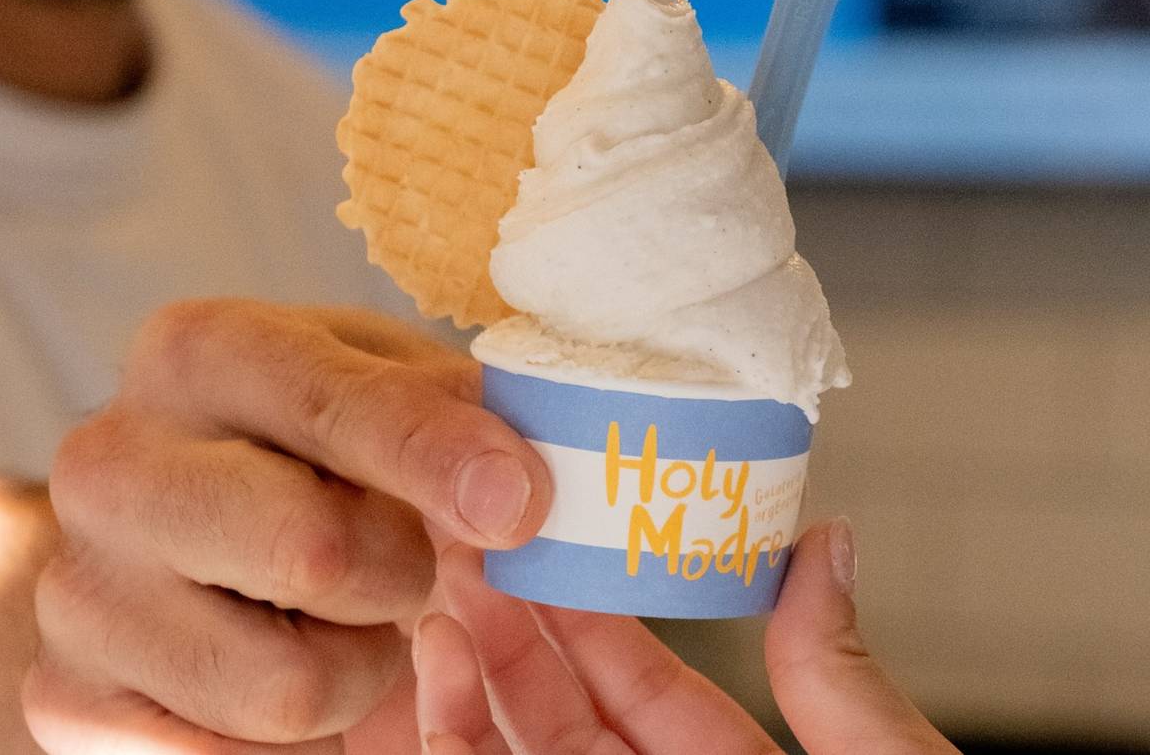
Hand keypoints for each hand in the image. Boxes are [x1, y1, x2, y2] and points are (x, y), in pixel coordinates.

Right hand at [22, 298, 550, 752]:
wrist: (164, 504)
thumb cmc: (296, 434)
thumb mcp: (372, 377)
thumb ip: (448, 410)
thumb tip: (523, 484)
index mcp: (199, 352)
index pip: (336, 408)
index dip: (440, 458)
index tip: (520, 501)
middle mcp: (111, 462)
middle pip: (315, 552)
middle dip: (400, 569)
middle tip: (406, 557)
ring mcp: (78, 587)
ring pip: (290, 686)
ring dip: (359, 662)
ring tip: (338, 613)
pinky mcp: (71, 696)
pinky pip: (239, 754)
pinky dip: (298, 726)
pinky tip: (279, 654)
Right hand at [415, 520, 959, 753]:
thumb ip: (838, 679)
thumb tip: (826, 540)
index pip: (654, 688)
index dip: (595, 616)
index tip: (551, 542)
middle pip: (572, 719)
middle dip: (516, 636)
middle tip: (472, 554)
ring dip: (468, 689)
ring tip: (441, 607)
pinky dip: (456, 752)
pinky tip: (436, 690)